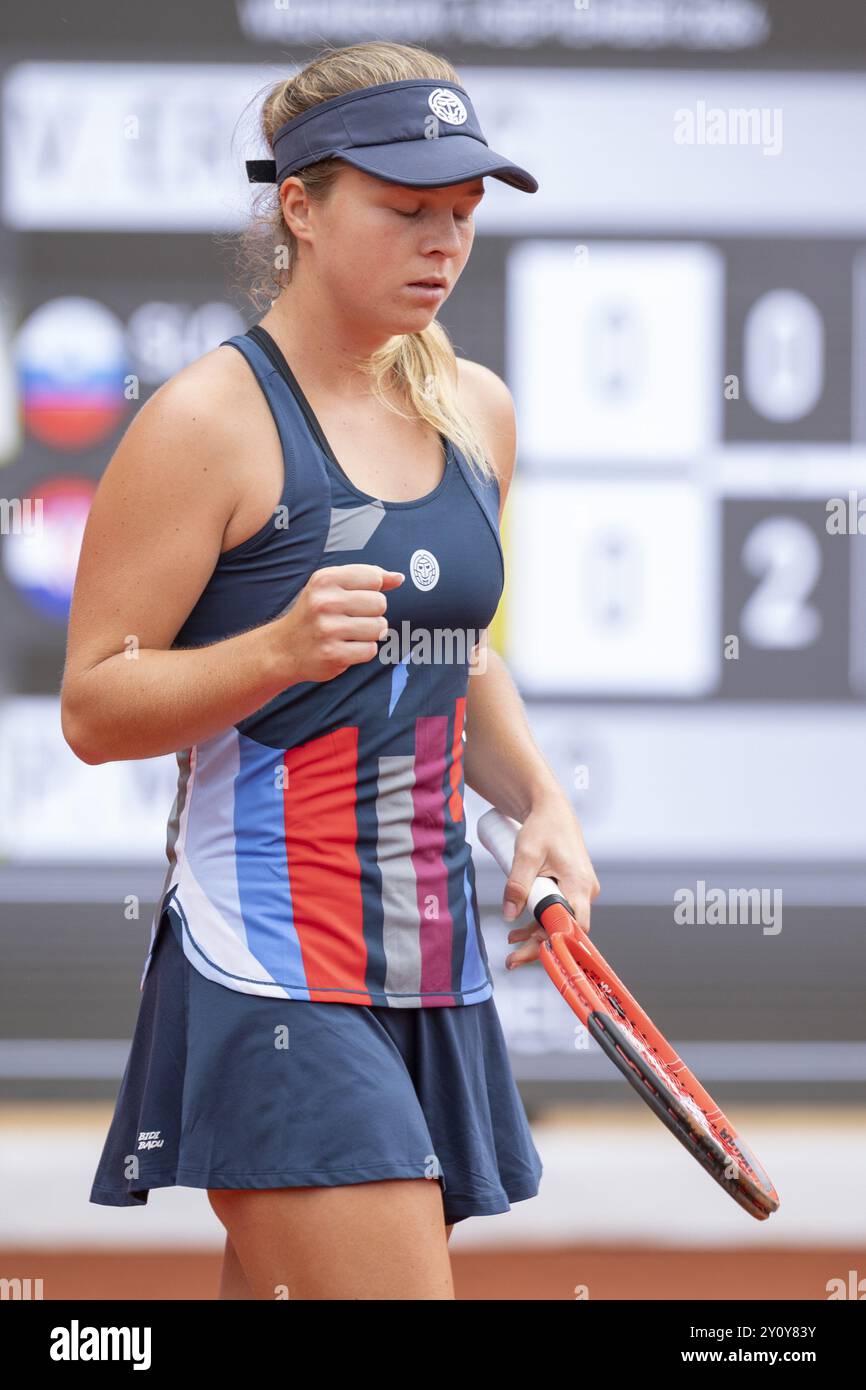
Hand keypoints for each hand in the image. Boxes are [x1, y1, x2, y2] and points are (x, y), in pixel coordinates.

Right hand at [273, 564, 403, 683]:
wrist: (284, 648)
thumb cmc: (315, 613)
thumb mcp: (333, 586)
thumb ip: (368, 578)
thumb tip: (399, 578)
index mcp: (325, 579)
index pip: (374, 578)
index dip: (372, 590)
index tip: (355, 598)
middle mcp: (325, 602)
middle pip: (380, 603)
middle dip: (372, 613)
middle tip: (350, 619)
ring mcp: (328, 630)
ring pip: (379, 628)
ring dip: (370, 633)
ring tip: (349, 634)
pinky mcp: (333, 654)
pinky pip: (371, 650)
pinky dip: (363, 651)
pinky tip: (345, 647)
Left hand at [502, 798, 599, 969]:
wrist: (551, 810)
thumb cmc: (543, 827)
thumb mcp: (525, 854)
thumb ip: (517, 885)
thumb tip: (509, 914)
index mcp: (579, 883)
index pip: (573, 924)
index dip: (554, 942)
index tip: (531, 953)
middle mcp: (585, 890)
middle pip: (565, 928)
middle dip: (539, 945)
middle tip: (513, 960)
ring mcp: (580, 890)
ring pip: (559, 921)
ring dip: (536, 934)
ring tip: (511, 943)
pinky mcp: (571, 889)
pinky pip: (557, 911)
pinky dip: (539, 921)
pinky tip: (519, 929)